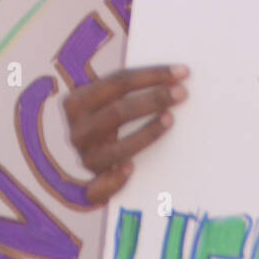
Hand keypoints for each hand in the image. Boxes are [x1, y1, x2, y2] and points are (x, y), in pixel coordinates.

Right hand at [63, 64, 188, 204]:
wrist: (82, 159)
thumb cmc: (105, 124)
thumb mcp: (103, 103)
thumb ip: (123, 92)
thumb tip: (171, 79)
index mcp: (76, 103)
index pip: (117, 82)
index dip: (151, 75)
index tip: (181, 72)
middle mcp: (78, 130)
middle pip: (118, 111)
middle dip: (153, 99)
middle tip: (182, 93)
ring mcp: (85, 158)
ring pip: (117, 148)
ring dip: (146, 133)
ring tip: (171, 119)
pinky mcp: (91, 186)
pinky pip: (101, 186)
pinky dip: (116, 178)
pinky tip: (131, 169)